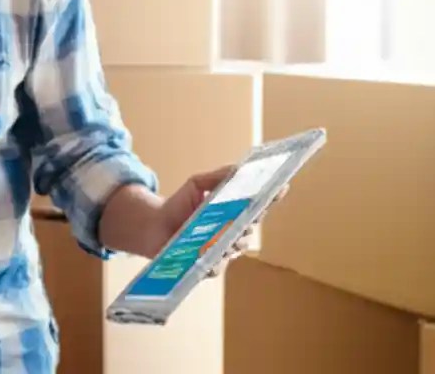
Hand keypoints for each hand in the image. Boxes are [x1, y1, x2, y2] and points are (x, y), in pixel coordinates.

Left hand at [157, 169, 290, 278]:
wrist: (153, 225)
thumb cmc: (177, 205)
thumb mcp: (196, 185)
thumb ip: (216, 177)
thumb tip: (238, 168)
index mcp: (232, 211)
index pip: (256, 206)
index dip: (271, 198)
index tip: (281, 189)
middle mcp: (231, 232)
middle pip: (249, 228)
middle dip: (252, 222)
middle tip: (252, 214)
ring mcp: (220, 250)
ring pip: (237, 248)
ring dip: (235, 243)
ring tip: (230, 238)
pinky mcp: (206, 265)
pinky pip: (217, 267)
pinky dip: (216, 264)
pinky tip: (211, 261)